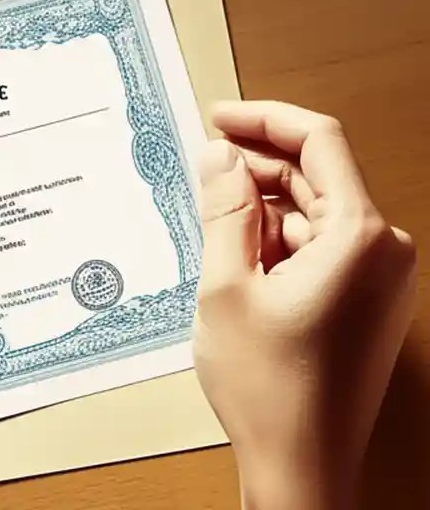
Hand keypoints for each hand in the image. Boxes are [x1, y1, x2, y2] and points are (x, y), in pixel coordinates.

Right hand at [193, 101, 416, 509]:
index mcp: (360, 237)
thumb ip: (223, 209)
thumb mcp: (227, 286)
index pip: (319, 141)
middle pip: (317, 178)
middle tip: (199, 172)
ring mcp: (379, 279)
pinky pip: (321, 249)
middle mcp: (383, 251)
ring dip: (261, 214)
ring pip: (313, 215)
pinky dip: (277, 245)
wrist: (302, 465)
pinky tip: (236, 266)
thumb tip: (218, 153)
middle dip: (255, 171)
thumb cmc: (271, 389)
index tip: (218, 116)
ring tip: (211, 238)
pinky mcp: (367, 302)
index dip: (263, 120)